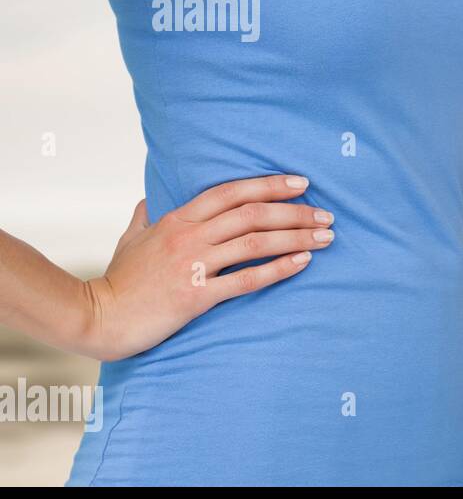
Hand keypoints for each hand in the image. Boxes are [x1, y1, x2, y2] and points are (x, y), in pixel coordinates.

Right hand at [78, 175, 333, 360]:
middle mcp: (189, 235)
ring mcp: (193, 264)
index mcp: (177, 218)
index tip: (301, 182)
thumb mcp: (129, 239)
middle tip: (326, 215)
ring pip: (255, 242)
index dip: (269, 184)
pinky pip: (246, 279)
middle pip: (252, 213)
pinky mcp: (197, 295)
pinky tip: (303, 262)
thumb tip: (150, 201)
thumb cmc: (118, 280)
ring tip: (326, 237)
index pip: (231, 191)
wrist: (99, 316)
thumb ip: (145, 217)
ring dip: (296, 237)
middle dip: (295, 211)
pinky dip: (279, 268)